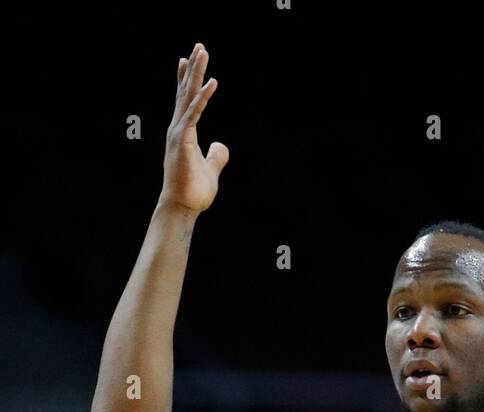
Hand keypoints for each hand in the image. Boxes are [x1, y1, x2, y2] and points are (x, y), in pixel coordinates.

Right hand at [161, 42, 228, 213]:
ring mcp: (179, 133)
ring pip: (188, 96)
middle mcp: (178, 128)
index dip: (186, 80)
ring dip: (196, 73)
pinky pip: (195, 113)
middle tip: (199, 46)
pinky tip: (212, 82)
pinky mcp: (184, 140)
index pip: (186, 101)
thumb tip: (220, 145)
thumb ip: (216, 156)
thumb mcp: (211, 169)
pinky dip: (203, 97)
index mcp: (184, 133)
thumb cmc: (193, 192)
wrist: (182, 208)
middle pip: (185, 92)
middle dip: (193, 68)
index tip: (187, 58)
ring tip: (202, 51)